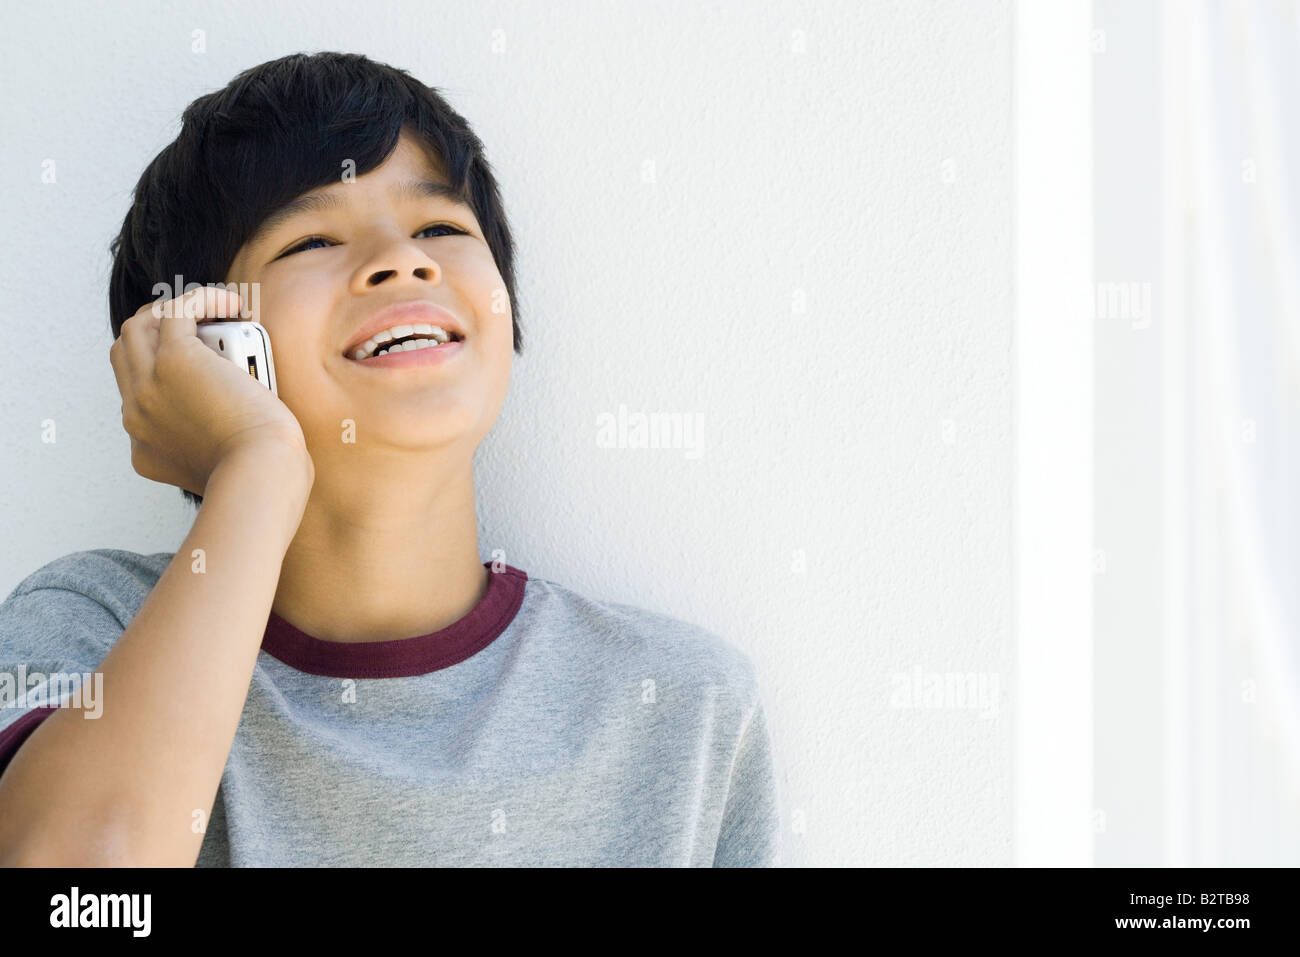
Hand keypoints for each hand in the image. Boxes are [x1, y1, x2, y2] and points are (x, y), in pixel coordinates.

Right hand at [109, 286, 310, 496]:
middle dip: (155, 331)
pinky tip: (230, 303)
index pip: (136, 393)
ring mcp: (147, 386)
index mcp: (144, 446)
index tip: (200, 360)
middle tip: (197, 324)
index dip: (161, 368)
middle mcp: (135, 415)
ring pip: (140, 327)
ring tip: (215, 310)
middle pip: (125, 354)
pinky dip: (201, 298)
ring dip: (171, 311)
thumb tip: (233, 426)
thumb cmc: (262, 475)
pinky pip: (177, 310)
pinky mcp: (174, 360)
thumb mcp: (222, 470)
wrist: (262, 472)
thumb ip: (213, 448)